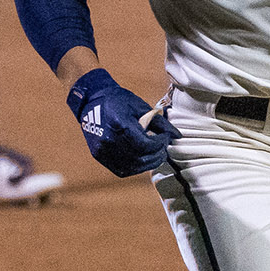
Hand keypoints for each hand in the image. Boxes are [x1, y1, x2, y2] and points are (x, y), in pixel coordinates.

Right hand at [66, 68, 181, 176]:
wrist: (92, 100)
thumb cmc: (118, 100)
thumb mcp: (140, 106)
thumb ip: (160, 123)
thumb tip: (177, 136)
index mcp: (119, 124)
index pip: (145, 144)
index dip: (159, 144)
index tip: (165, 138)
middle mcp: (109, 140)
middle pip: (139, 158)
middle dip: (156, 155)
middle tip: (163, 148)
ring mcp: (102, 150)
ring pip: (132, 167)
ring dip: (148, 164)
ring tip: (156, 155)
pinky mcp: (99, 156)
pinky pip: (121, 170)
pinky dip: (135, 168)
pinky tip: (143, 159)